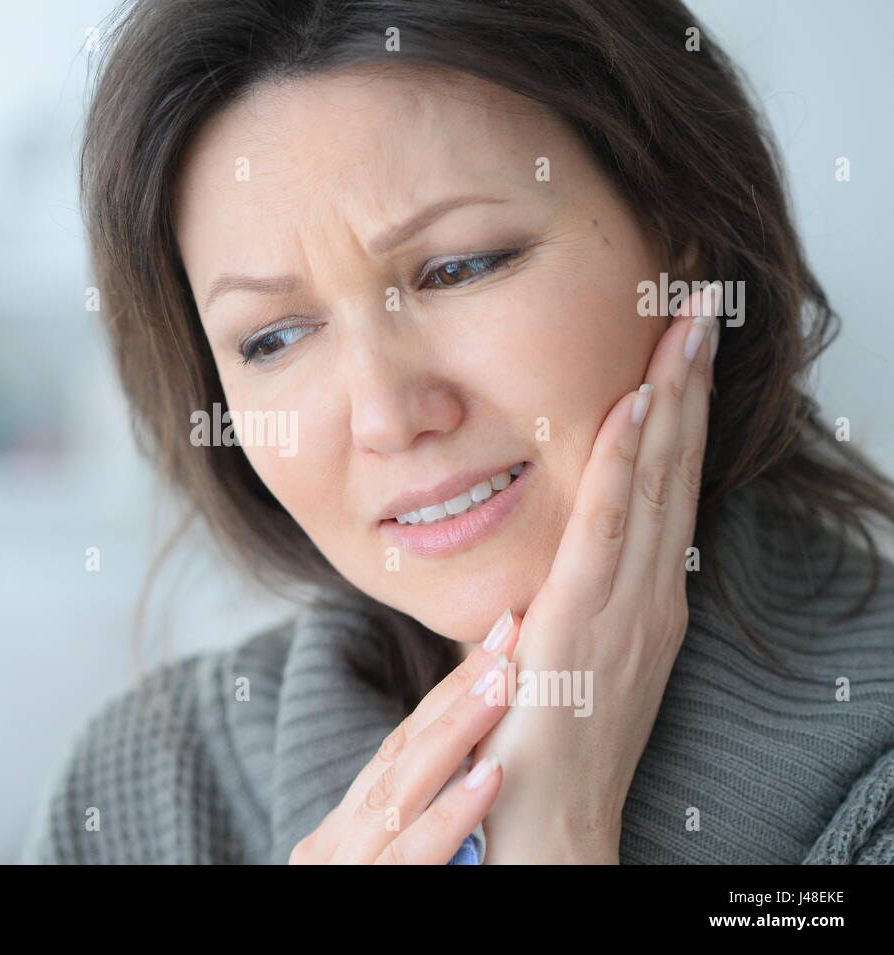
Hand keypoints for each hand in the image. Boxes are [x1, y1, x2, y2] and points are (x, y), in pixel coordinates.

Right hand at [289, 615, 521, 863]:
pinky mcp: (362, 887)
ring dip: (459, 729)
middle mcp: (337, 842)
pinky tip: (493, 775)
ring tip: (505, 678)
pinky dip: (451, 812)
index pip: (402, 748)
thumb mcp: (404, 865)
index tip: (500, 644)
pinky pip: (409, 851)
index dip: (451, 693)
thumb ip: (427, 831)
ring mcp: (344, 864)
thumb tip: (486, 781)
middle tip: (509, 628)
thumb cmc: (383, 933)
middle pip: (402, 750)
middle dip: (460, 687)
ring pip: (402, 787)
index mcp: (346, 832)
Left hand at [472, 284, 719, 863]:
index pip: (667, 485)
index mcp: (644, 598)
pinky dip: (625, 464)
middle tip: (700, 303)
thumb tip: (553, 548)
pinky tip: (633, 406)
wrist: (552, 818)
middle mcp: (650, 592)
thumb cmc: (551, 740)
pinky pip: (607, 528)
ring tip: (682, 325)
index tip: (680, 343)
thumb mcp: (567, 651)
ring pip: (655, 482)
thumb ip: (568, 594)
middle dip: (690, 381)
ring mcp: (627, 606)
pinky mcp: (585, 621)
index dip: (678, 410)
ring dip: (670, 397)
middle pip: (676, 467)